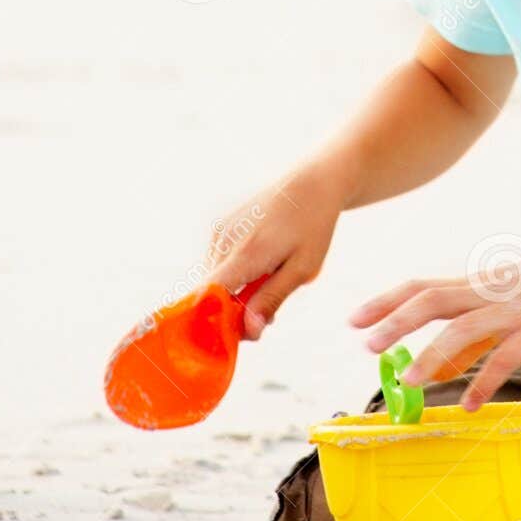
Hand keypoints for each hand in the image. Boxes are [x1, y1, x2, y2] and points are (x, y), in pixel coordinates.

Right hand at [206, 160, 346, 338]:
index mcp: (246, 254)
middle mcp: (224, 240)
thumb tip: (247, 331)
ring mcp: (218, 230)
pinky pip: (217, 261)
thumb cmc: (313, 227)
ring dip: (234, 290)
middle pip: (210, 292)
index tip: (232, 336)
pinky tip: (260, 264)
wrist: (312, 183)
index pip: (207, 296)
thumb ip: (271, 300)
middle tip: (267, 313)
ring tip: (269, 281)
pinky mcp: (218, 225)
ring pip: (213, 278)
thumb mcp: (302, 269)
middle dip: (233, 311)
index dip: (212, 321)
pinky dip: (234, 272)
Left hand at [349, 245, 520, 409]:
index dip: (385, 302)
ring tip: (407, 381)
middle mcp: (486, 294)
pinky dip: (484, 381)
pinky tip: (468, 405)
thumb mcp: (499, 300)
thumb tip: (433, 363)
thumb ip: (467, 328)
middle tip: (367, 346)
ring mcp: (511, 312)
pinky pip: (505, 358)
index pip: (420, 287)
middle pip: (432, 301)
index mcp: (473, 285)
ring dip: (432, 355)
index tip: (354, 319)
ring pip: (463, 329)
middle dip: (396, 322)